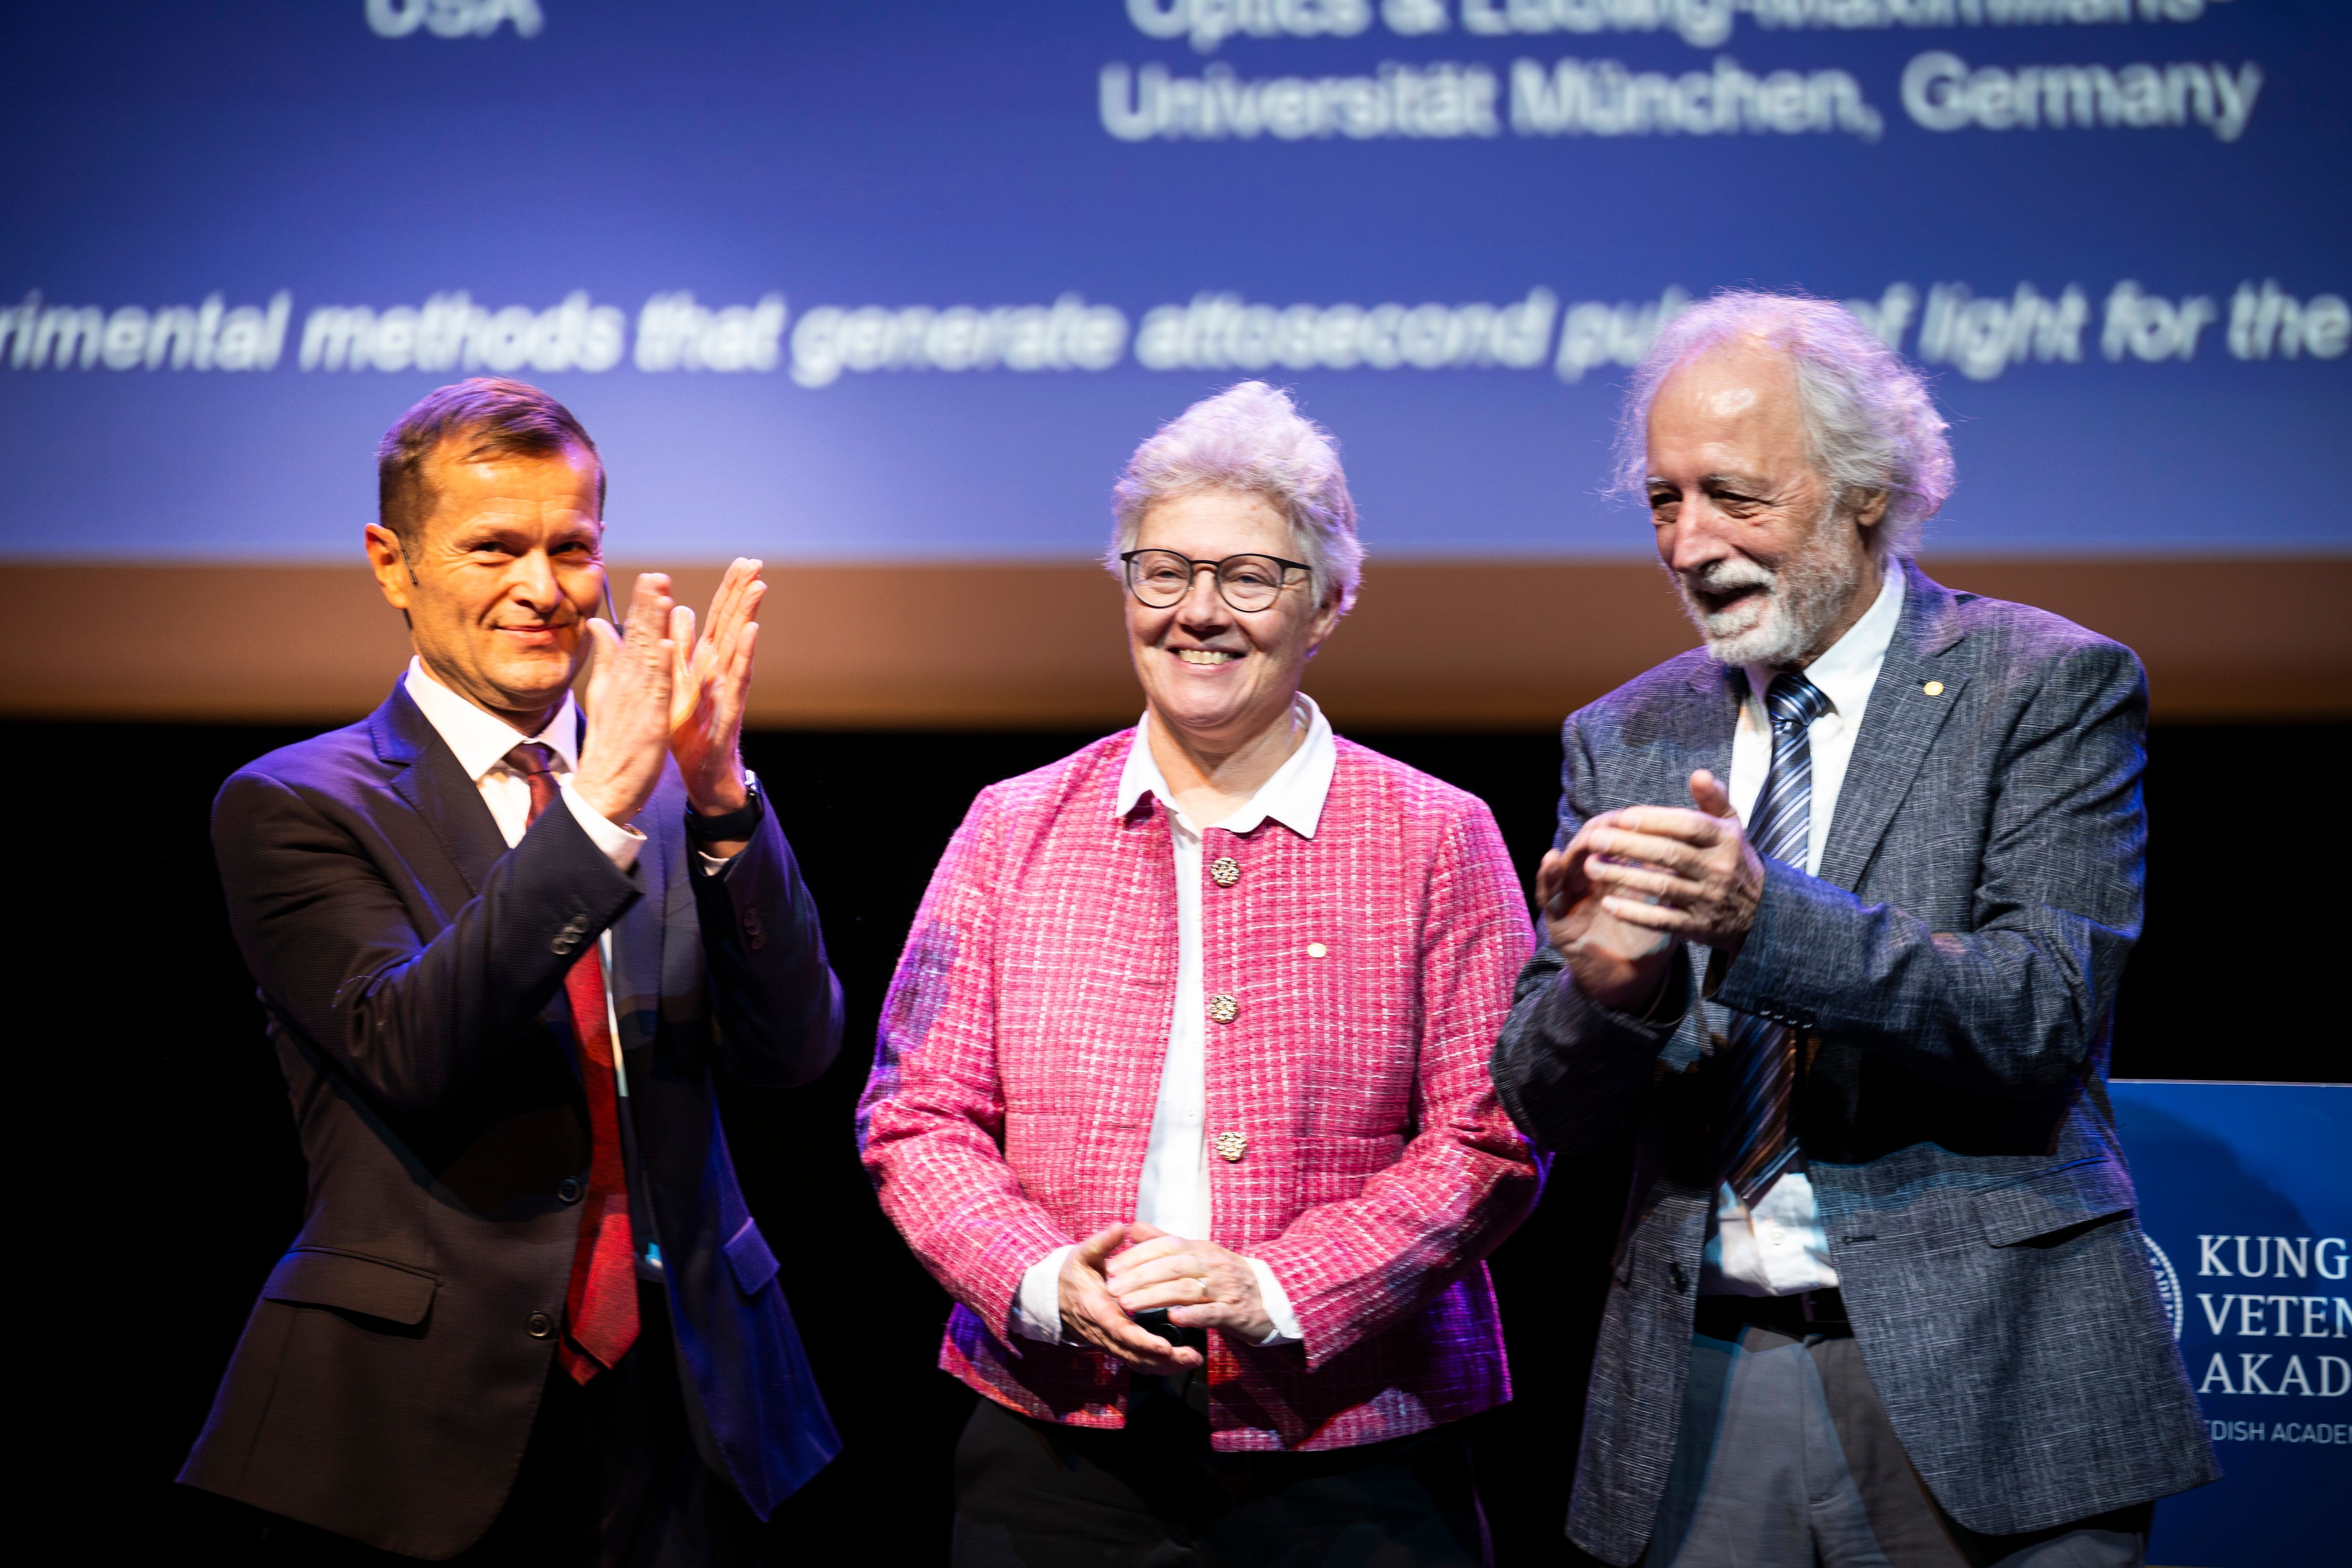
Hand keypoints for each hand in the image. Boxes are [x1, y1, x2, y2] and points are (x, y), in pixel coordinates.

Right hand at [574, 574, 679, 827]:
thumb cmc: (611, 743)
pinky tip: (667, 646)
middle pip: (638, 638)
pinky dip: (660, 668)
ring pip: (647, 658)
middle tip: (657, 573)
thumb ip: (606, 659)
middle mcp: (627, 686)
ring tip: (663, 596)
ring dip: (655, 627)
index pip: (633, 635)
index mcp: (621, 679)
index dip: (643, 605)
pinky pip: (655, 692)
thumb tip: (599, 625)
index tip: (653, 576)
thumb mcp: (606, 695)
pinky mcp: (648, 723)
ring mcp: (637, 703)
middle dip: (647, 605)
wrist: (604, 789)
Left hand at [669, 559, 764, 837]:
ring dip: (748, 615)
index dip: (729, 591)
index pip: (718, 619)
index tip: (741, 562)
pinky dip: (744, 654)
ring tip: (758, 586)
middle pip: (733, 625)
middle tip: (755, 562)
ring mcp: (728, 690)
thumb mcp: (677, 682)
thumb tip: (677, 611)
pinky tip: (751, 632)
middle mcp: (722, 672)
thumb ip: (678, 648)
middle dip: (743, 594)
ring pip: (739, 646)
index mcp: (707, 663)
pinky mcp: (729, 710)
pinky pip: (737, 679)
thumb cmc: (691, 731)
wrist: (701, 774)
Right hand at [1058, 1224, 1200, 1373]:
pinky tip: (1180, 1361)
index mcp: (1097, 1310)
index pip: (1121, 1330)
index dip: (1143, 1341)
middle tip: (1193, 1357)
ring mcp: (1110, 1343)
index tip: (1166, 1346)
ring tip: (1193, 1360)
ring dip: (1166, 1366)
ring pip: (1138, 1362)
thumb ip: (1101, 1243)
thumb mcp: (1082, 1255)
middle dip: (1164, 1360)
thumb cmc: (1073, 1274)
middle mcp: (1104, 1333)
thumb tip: (1119, 1228)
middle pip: (1135, 1354)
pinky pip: (1137, 1361)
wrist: (1055, 1297)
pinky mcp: (1116, 1347)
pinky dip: (1159, 1365)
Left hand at [1104, 1222, 1271, 1344]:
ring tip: (1129, 1304)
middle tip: (1113, 1288)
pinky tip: (1173, 1318)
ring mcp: (1224, 1288)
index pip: (1166, 1246)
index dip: (1137, 1256)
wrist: (1270, 1296)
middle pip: (1172, 1266)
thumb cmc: (1225, 1276)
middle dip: (1139, 1276)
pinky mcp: (1234, 1312)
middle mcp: (1212, 1264)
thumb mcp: (1198, 1253)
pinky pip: (1212, 1312)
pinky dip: (1193, 1314)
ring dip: (1155, 1296)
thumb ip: (1164, 1241)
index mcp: (1201, 1248)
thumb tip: (1132, 1227)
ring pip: (1187, 1289)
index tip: (1111, 1267)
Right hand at [1539, 816, 1675, 1010]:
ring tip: (1586, 838)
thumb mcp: (1662, 904)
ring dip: (1573, 849)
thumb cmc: (1649, 941)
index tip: (1637, 817)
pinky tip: (1551, 859)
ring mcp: (1571, 900)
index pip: (1613, 839)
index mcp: (1614, 874)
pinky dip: (1546, 876)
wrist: (1634, 982)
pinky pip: (1546, 896)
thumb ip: (1669, 876)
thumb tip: (1687, 843)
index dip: (1622, 826)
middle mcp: (1589, 882)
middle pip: (1588, 847)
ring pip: (1565, 866)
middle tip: (1613, 824)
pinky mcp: (1558, 921)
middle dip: (1599, 833)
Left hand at [1579, 770, 1765, 956]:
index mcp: (1725, 840)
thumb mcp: (1731, 827)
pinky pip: (1662, 920)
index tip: (1622, 816)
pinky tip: (1608, 903)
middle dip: (1629, 845)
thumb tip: (1699, 774)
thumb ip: (1713, 799)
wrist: (1761, 913)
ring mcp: (1708, 899)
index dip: (1655, 820)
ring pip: (1661, 885)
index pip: (1689, 825)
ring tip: (1591, 865)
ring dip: (1623, 875)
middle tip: (1594, 839)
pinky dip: (1635, 913)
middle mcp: (1718, 869)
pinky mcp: (1697, 926)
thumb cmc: (1733, 859)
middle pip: (1669, 854)